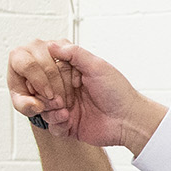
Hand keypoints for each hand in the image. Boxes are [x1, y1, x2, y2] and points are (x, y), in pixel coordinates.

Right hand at [6, 40, 165, 154]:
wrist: (128, 120)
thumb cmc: (118, 93)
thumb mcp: (97, 66)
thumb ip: (74, 53)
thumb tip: (52, 44)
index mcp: (73, 73)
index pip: (48, 70)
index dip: (48, 76)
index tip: (57, 81)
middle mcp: (68, 90)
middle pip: (42, 90)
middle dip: (48, 95)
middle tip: (61, 99)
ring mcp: (67, 108)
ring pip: (43, 108)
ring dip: (51, 110)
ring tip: (66, 111)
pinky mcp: (68, 126)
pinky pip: (52, 126)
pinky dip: (57, 124)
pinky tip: (69, 121)